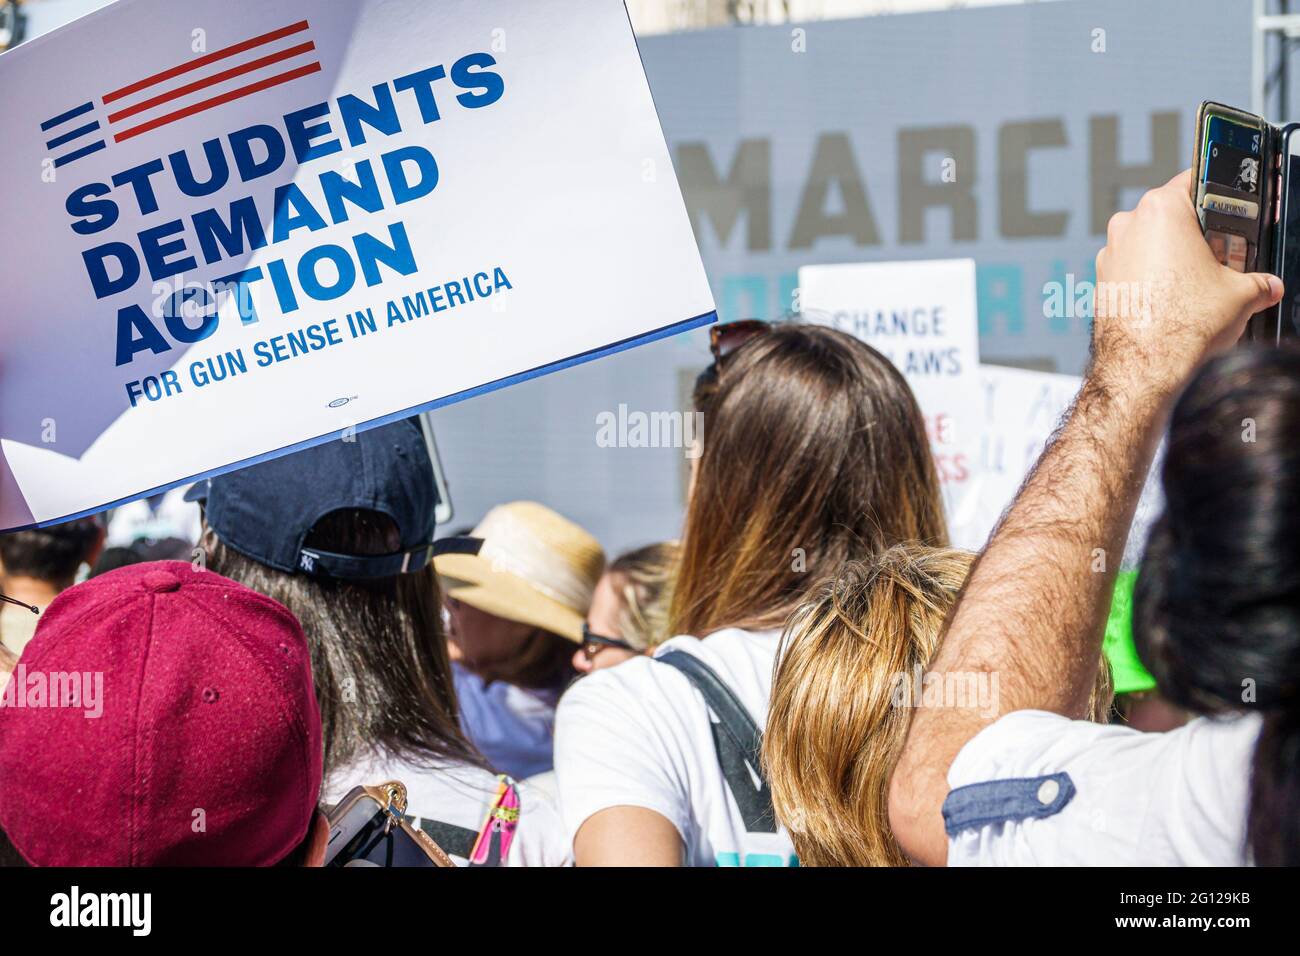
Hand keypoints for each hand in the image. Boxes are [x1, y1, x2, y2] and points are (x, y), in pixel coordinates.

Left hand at [1092, 169, 1282, 400]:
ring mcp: (1109, 254)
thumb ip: (1258, 282)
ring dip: (1171, 258)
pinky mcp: (1101, 281)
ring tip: (1196, 286)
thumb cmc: (1181, 325)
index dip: (1218, 194)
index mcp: (1161, 210)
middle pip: (1171, 216)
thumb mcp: (1240, 295)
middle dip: (1197, 234)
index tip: (1229, 208)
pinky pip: (1132, 269)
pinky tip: (1170, 301)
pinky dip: (1150, 279)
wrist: (1142, 368)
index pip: (1195, 181)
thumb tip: (1268, 286)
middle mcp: (1127, 225)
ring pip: (1148, 244)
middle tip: (1220, 257)